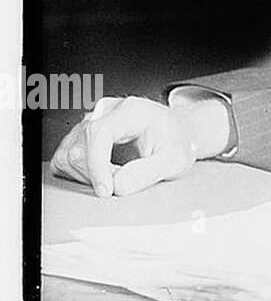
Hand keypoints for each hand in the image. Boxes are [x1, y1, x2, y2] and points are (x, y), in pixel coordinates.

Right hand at [49, 95, 216, 197]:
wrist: (176, 132)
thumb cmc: (177, 142)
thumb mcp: (176, 159)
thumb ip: (150, 172)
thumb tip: (119, 186)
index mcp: (132, 110)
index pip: (99, 133)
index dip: (97, 166)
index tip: (106, 190)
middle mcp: (107, 110)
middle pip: (80, 149)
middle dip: (98, 176)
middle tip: (124, 182)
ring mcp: (91, 120)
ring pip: (67, 155)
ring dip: (87, 177)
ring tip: (116, 177)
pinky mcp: (81, 134)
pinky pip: (64, 159)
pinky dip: (78, 174)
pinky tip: (101, 174)